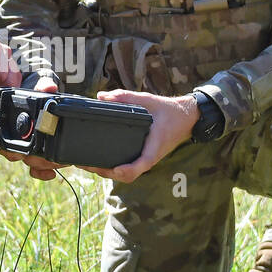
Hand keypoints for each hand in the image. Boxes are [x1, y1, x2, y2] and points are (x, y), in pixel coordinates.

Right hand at [0, 74, 66, 181]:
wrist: (46, 94)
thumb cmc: (37, 89)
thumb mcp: (40, 85)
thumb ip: (43, 86)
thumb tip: (50, 87)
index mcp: (10, 122)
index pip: (3, 143)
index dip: (11, 151)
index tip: (22, 154)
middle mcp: (16, 136)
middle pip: (18, 156)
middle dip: (35, 160)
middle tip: (51, 160)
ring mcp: (27, 146)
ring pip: (29, 163)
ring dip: (43, 165)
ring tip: (60, 163)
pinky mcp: (38, 152)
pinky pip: (35, 169)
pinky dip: (42, 173)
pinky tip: (52, 174)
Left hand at [74, 89, 198, 184]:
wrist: (186, 118)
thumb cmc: (168, 110)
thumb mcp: (148, 100)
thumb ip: (125, 97)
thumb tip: (102, 96)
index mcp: (154, 146)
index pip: (143, 163)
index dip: (129, 169)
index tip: (115, 168)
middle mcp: (150, 157)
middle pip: (128, 175)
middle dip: (106, 172)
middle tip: (84, 164)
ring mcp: (146, 160)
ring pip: (126, 175)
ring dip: (106, 172)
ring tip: (85, 164)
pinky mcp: (142, 158)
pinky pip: (127, 169)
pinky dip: (112, 169)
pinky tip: (97, 161)